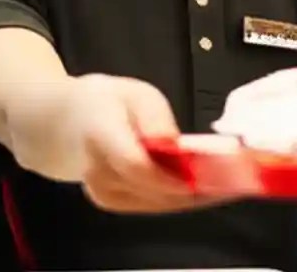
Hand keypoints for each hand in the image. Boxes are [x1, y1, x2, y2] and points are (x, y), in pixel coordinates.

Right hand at [62, 74, 258, 213]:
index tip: (208, 176)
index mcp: (101, 134)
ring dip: (192, 197)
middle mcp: (97, 170)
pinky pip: (151, 204)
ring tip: (229, 184)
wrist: (59, 124)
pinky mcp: (111, 201)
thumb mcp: (134, 92)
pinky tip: (203, 190)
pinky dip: (179, 199)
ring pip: (154, 202)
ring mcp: (101, 191)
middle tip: (236, 181)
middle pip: (150, 190)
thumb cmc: (102, 103)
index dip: (172, 176)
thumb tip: (174, 143)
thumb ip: (156, 118)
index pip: (134, 165)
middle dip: (196, 189)